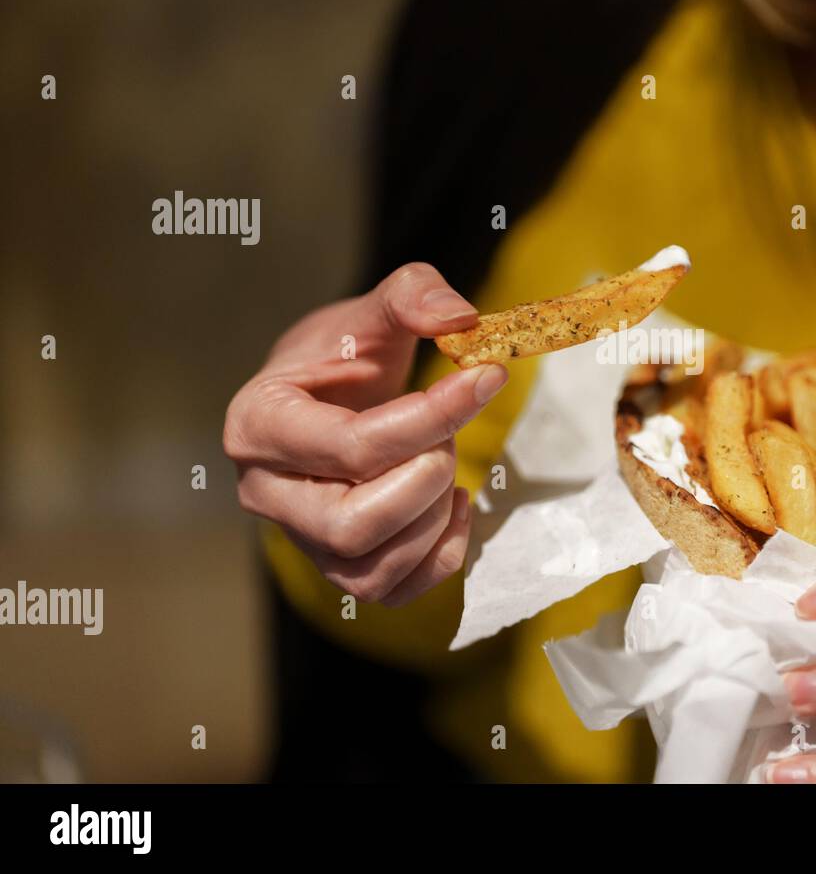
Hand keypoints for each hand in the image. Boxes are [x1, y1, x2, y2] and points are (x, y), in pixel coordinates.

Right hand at [223, 263, 506, 606]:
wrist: (330, 394)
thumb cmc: (344, 355)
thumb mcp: (372, 311)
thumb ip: (413, 295)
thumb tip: (461, 319)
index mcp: (259, 422)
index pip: (352, 446)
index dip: (432, 417)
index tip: (485, 378)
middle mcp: (265, 492)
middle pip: (351, 524)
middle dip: (424, 481)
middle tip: (446, 439)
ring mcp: (299, 538)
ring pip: (369, 569)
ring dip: (432, 519)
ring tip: (446, 466)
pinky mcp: (337, 567)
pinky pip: (391, 592)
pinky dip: (439, 556)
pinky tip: (455, 505)